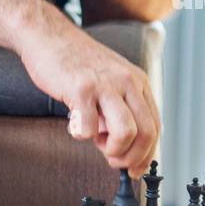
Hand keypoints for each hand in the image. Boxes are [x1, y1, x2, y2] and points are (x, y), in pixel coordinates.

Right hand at [19, 13, 160, 174]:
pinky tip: (74, 124)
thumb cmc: (77, 64)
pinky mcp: (81, 88)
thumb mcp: (111, 82)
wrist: (49, 36)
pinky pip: (89, 128)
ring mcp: (105, 85)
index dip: (146, 155)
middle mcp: (127, 82)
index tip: (134, 169)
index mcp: (138, 83)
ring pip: (126, 132)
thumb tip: (126, 148)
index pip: (155, 127)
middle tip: (112, 160)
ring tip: (96, 141)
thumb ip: (121, 109)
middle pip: (146, 133)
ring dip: (112, 149)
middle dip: (130, 157)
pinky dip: (81, 136)